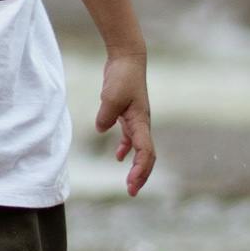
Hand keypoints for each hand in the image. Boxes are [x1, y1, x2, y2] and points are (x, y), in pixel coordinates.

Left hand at [96, 52, 154, 195]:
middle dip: (141, 175)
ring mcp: (137, 120)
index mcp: (141, 122)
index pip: (145, 152)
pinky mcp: (128, 114)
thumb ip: (106, 115)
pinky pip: (131, 137)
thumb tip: (102, 130)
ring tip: (129, 183)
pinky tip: (118, 157)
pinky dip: (126, 149)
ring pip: (140, 149)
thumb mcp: (110, 97)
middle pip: (147, 155)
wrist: (128, 59)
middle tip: (131, 191)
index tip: (131, 184)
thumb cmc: (123, 76)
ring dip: (136, 166)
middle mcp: (142, 124)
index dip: (140, 170)